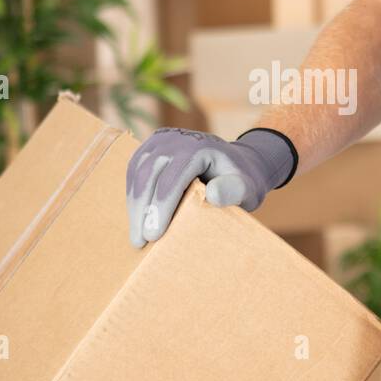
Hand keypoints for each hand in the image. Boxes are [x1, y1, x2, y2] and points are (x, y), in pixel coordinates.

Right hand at [126, 125, 296, 247]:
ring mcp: (161, 140)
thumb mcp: (246, 188)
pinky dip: (133, 194)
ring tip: (136, 236)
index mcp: (199, 147)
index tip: (153, 235)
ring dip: (134, 205)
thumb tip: (212, 194)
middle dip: (142, 210)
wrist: (235, 162)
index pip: (173, 179)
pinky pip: (135, 169)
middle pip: (150, 174)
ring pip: (137, 172)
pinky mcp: (152, 146)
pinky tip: (137, 217)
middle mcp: (177, 138)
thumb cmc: (240, 180)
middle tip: (139, 242)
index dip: (160, 208)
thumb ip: (233, 191)